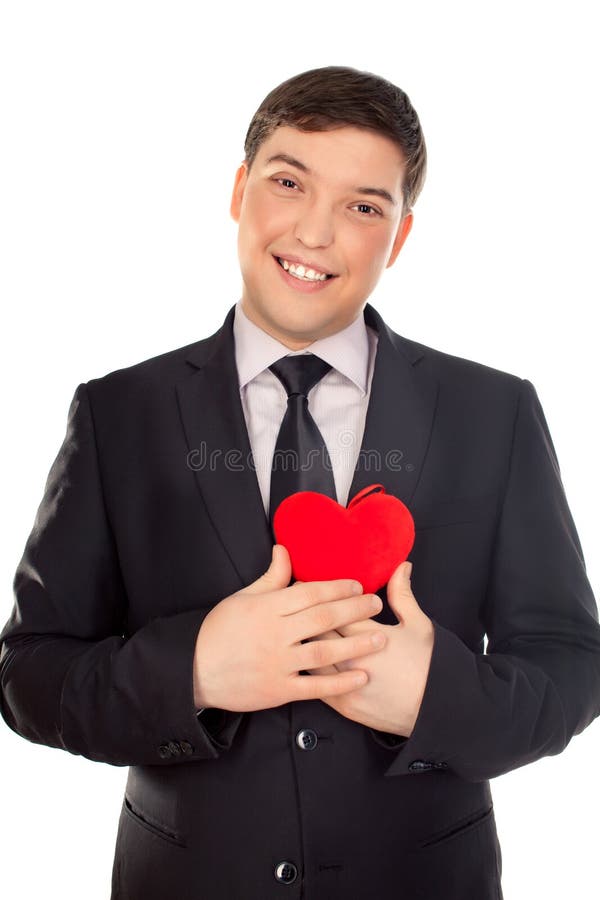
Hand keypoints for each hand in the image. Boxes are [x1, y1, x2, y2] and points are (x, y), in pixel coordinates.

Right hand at [192, 545, 385, 711]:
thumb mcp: (242, 598)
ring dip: (356, 644)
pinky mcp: (278, 689)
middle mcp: (276, 634)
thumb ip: (270, 577)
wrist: (194, 670)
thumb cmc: (218, 631)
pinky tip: (360, 677)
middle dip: (355, 610)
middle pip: (323, 618)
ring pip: (324, 651)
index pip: (310, 593)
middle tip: (376, 605)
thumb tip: (285, 550)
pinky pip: (314, 686)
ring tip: (379, 639)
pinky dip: (339, 683)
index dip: (337, 588)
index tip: (358, 586)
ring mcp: (278, 663)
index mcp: (268, 608)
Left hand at [305, 561, 433, 737]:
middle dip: (304, 616)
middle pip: (316, 631)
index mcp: (368, 635)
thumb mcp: (418, 624)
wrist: (435, 709)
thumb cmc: (428, 665)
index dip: (317, 596)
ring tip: (290, 630)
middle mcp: (351, 658)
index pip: (332, 609)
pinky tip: (300, 659)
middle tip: (291, 604)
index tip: (305, 584)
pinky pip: (315, 684)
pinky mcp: (342, 704)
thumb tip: (401, 566)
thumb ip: (403, 594)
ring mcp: (344, 684)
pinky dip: (307, 669)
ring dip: (302, 643)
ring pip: (310, 658)